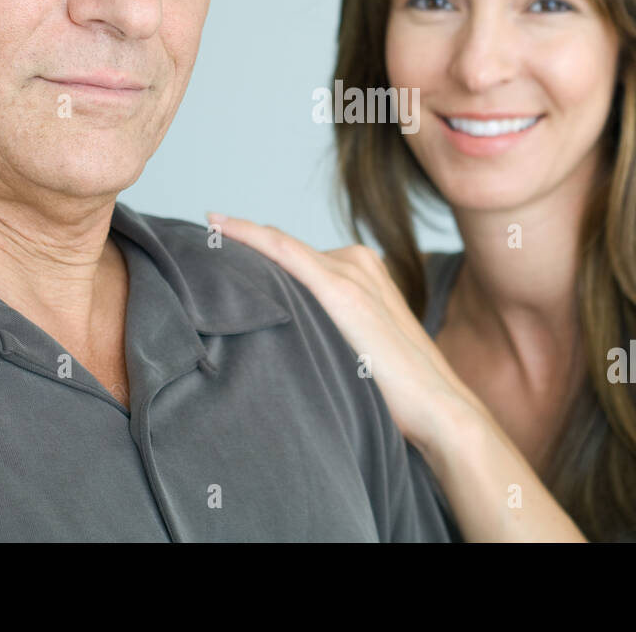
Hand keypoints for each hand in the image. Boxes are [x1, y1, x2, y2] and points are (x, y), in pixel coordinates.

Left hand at [205, 212, 470, 448]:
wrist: (438, 407)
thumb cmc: (398, 393)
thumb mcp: (356, 350)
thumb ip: (328, 331)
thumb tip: (283, 338)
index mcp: (363, 271)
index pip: (296, 255)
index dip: (254, 246)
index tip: (216, 239)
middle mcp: (357, 262)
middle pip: (284, 253)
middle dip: (241, 248)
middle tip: (196, 243)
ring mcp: (351, 272)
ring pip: (279, 248)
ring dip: (238, 242)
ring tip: (200, 237)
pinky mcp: (342, 290)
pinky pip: (283, 250)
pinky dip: (249, 235)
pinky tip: (218, 227)